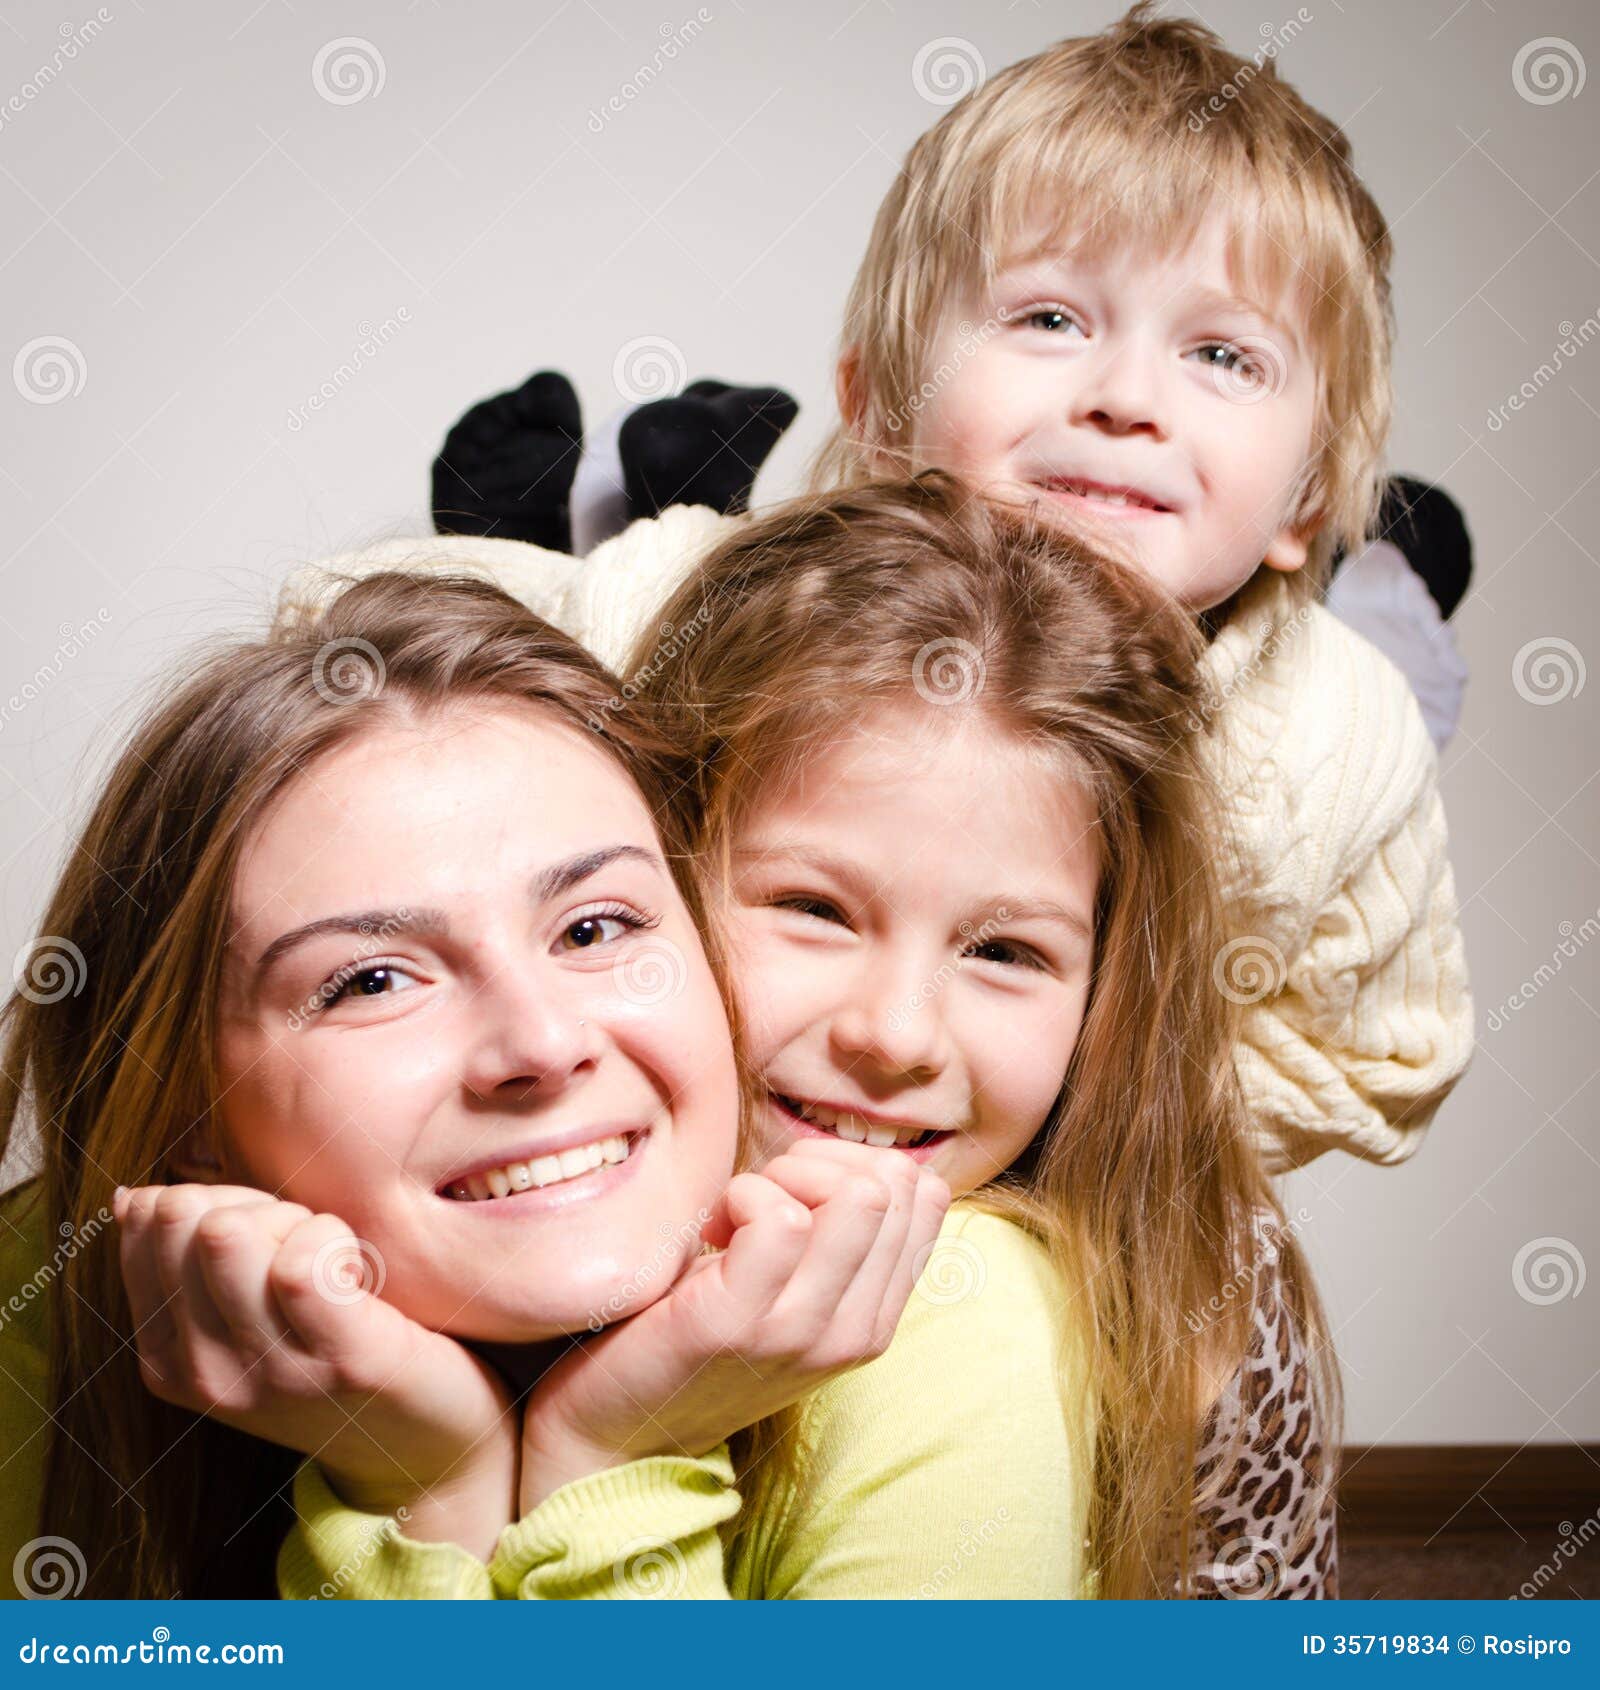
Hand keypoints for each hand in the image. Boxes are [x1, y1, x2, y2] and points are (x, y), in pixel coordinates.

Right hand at [113, 1183, 517, 1557]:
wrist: (423, 1448)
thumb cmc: (333, 1354)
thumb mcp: (244, 1319)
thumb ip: (189, 1263)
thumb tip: (134, 1198)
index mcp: (167, 1358)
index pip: (149, 1224)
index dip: (218, 1198)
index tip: (266, 1235)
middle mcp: (203, 1373)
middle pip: (188, 1219)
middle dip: (254, 1204)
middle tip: (303, 1245)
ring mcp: (269, 1374)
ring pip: (229, 1234)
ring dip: (293, 1220)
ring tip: (330, 1259)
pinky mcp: (343, 1360)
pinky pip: (301, 1265)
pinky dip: (331, 1239)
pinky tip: (356, 1270)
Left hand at [519, 1139, 950, 1509]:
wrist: (618, 1429)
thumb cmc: (701, 1336)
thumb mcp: (795, 1297)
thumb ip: (840, 1245)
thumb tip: (864, 1165)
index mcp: (873, 1320)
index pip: (924, 1196)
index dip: (854, 1163)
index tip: (797, 1194)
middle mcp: (854, 1332)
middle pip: (893, 1184)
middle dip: (820, 1162)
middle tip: (762, 1201)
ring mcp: (801, 1332)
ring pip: (856, 1196)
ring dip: (781, 1179)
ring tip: (738, 1216)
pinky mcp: (738, 1323)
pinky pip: (780, 1219)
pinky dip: (743, 1197)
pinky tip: (712, 1231)